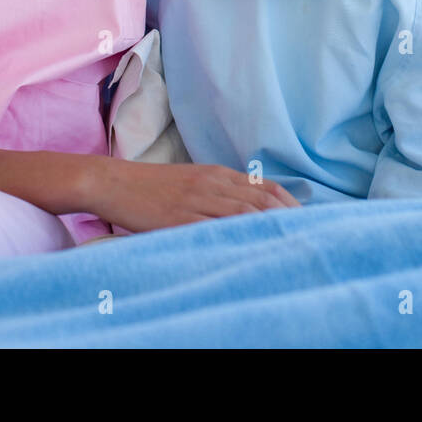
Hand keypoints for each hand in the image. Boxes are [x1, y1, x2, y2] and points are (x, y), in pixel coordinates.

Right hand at [85, 157, 300, 233]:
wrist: (113, 181)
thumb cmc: (151, 185)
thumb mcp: (191, 180)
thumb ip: (218, 191)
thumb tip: (247, 206)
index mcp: (216, 174)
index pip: (264, 187)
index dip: (288, 203)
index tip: (305, 218)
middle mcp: (211, 184)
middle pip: (259, 201)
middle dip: (286, 217)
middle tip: (307, 234)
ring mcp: (195, 201)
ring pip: (242, 213)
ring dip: (268, 227)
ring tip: (289, 242)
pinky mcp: (177, 218)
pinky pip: (212, 228)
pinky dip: (235, 237)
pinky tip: (250, 248)